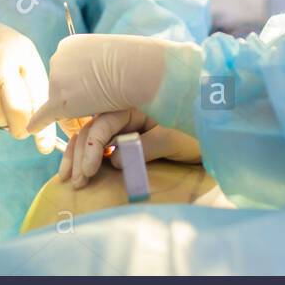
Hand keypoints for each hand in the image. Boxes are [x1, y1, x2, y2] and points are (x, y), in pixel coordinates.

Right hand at [0, 0, 56, 152]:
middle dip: (20, 128)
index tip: (44, 145)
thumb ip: (28, 80)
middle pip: (19, 110)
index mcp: (23, 52)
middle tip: (18, 130)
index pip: (40, 94)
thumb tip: (41, 122)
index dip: (44, 124)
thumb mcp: (14, 52)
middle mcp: (4, 62)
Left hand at [27, 33, 199, 133]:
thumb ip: (95, 65)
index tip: (88, 95)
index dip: (76, 88)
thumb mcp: (110, 55)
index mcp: (69, 46)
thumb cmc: (133, 60)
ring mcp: (57, 79)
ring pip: (59, 103)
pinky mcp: (60, 101)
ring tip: (92, 118)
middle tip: (88, 113)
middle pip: (58, 87)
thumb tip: (92, 75)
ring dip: (71, 114)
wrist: (136, 68)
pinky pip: (45, 115)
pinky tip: (32, 130)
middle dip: (71, 101)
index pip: (65, 72)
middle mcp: (58, 59)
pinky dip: (39, 122)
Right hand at [57, 109, 199, 188]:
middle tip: (76, 181)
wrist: (214, 133)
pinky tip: (78, 169)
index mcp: (134, 103)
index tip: (88, 171)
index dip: (92, 147)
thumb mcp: (172, 139)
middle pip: (92, 130)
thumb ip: (143, 148)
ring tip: (69, 179)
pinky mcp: (126, 139)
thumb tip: (114, 161)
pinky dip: (88, 157)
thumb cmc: (196, 132)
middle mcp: (125, 111)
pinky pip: (101, 145)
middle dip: (79, 155)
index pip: (103, 123)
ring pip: (92, 137)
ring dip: (78, 156)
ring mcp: (125, 125)